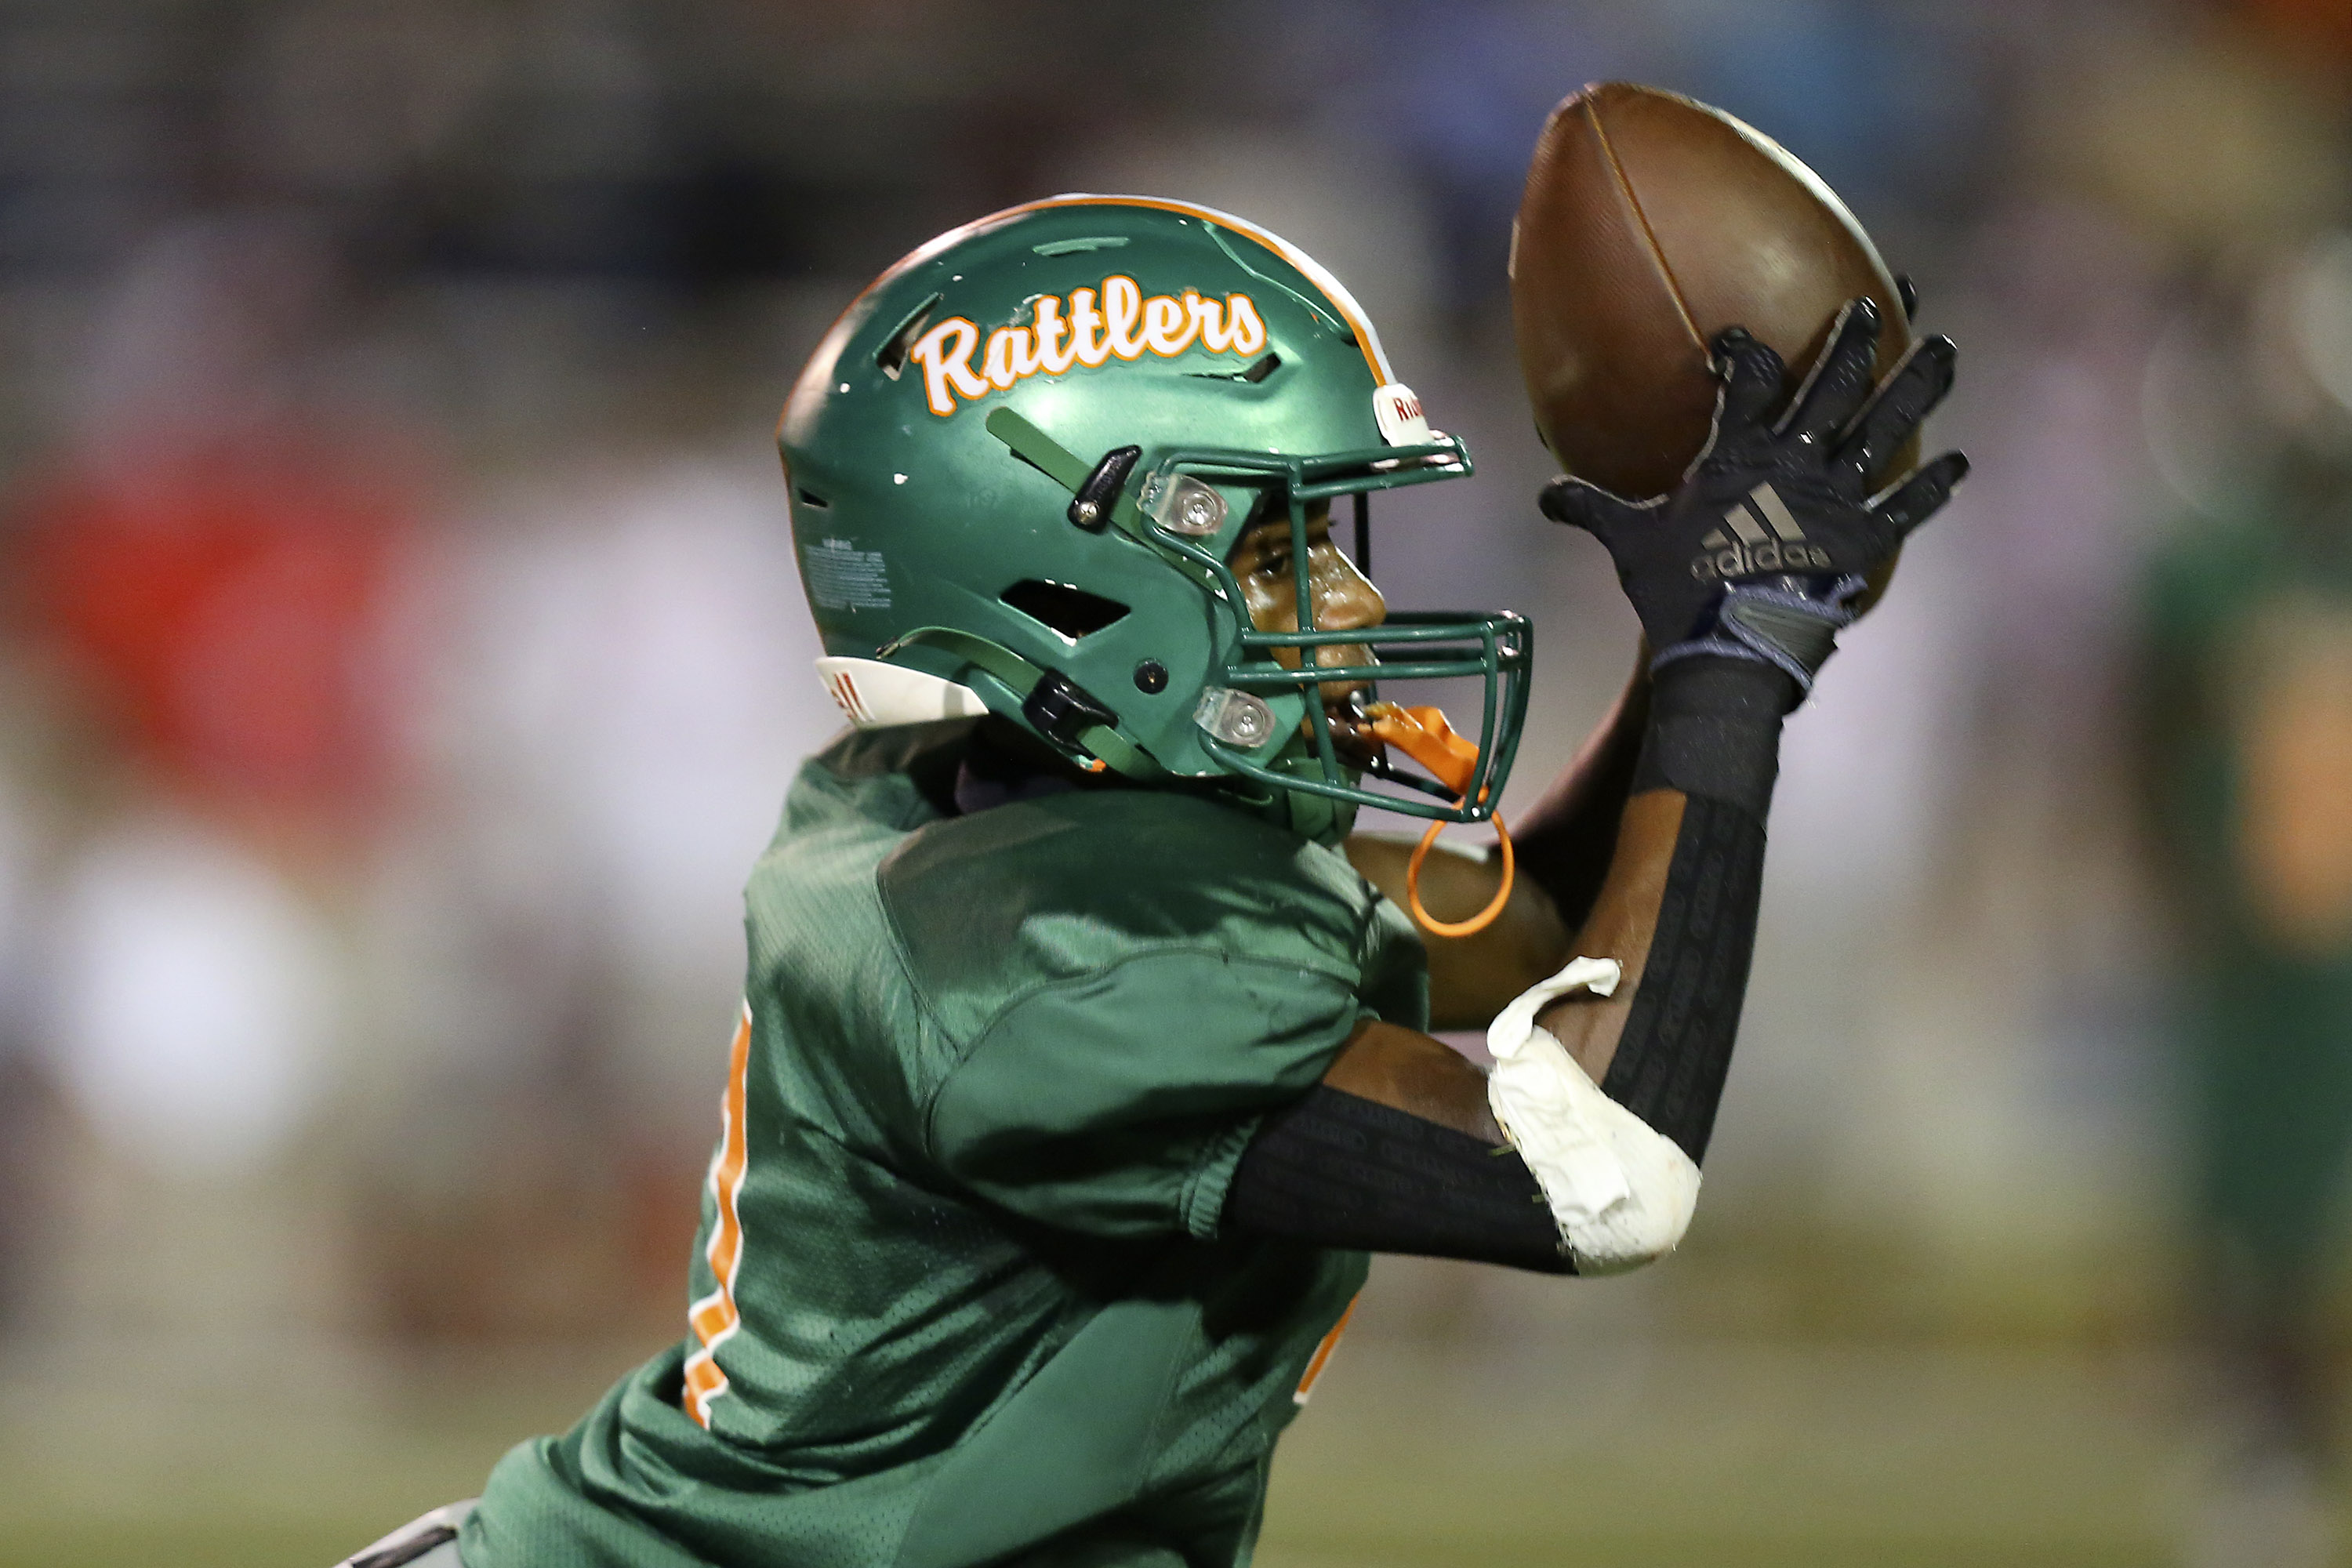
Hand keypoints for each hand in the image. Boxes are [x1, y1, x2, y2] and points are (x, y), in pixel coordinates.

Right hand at [1539, 298, 1966, 693]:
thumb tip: (1545, 495)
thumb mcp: (1628, 543)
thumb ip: (1592, 507)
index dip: (1748, 353)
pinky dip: (1932, 487)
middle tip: (1871, 308)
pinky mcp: (1863, 539)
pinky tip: (1960, 465)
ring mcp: (1835, 498)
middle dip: (1853, 342)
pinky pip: (1906, 506)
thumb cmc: (1674, 592)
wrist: (1726, 648)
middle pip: (1832, 386)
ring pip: (1884, 428)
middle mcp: (1794, 463)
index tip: (1742, 339)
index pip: (1751, 381)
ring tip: (1944, 353)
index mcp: (1737, 456)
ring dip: (1917, 388)